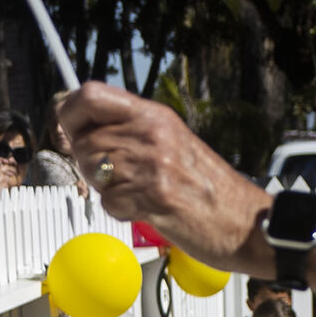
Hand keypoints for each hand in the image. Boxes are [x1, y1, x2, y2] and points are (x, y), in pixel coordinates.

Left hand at [59, 82, 271, 268]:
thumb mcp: (172, 141)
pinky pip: (109, 202)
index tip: (68, 128)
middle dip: (89, 163)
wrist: (247, 222)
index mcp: (155, 115)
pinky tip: (146, 209)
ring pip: (92, 169)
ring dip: (106, 188)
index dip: (69, 111)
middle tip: (116, 176)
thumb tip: (82, 126)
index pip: (91, 94)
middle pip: (84, 139)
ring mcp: (152, 165)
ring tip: (135, 192)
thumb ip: (131, 131)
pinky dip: (121, 211)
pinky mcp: (153, 198)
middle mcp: (152, 134)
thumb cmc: (210, 187)